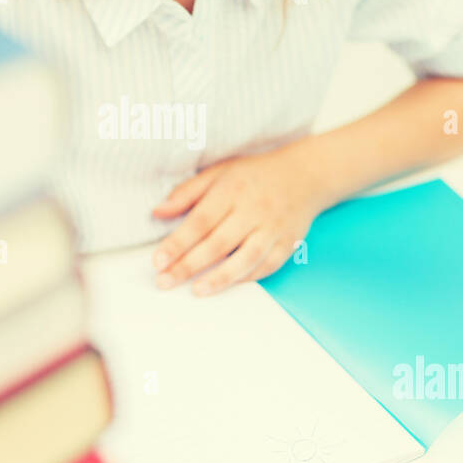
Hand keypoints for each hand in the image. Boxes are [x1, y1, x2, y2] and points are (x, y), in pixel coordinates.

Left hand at [150, 140, 330, 295]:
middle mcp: (253, 210)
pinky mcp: (288, 243)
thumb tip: (157, 212)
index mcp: (232, 190)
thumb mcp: (218, 172)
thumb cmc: (254, 175)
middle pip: (218, 243)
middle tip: (165, 282)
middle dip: (189, 266)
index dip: (177, 243)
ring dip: (220, 278)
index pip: (200, 221)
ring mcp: (273, 228)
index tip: (158, 261)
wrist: (305, 174)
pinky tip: (227, 285)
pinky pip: (267, 265)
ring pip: (245, 258)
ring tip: (196, 291)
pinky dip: (247, 277)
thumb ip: (187, 192)